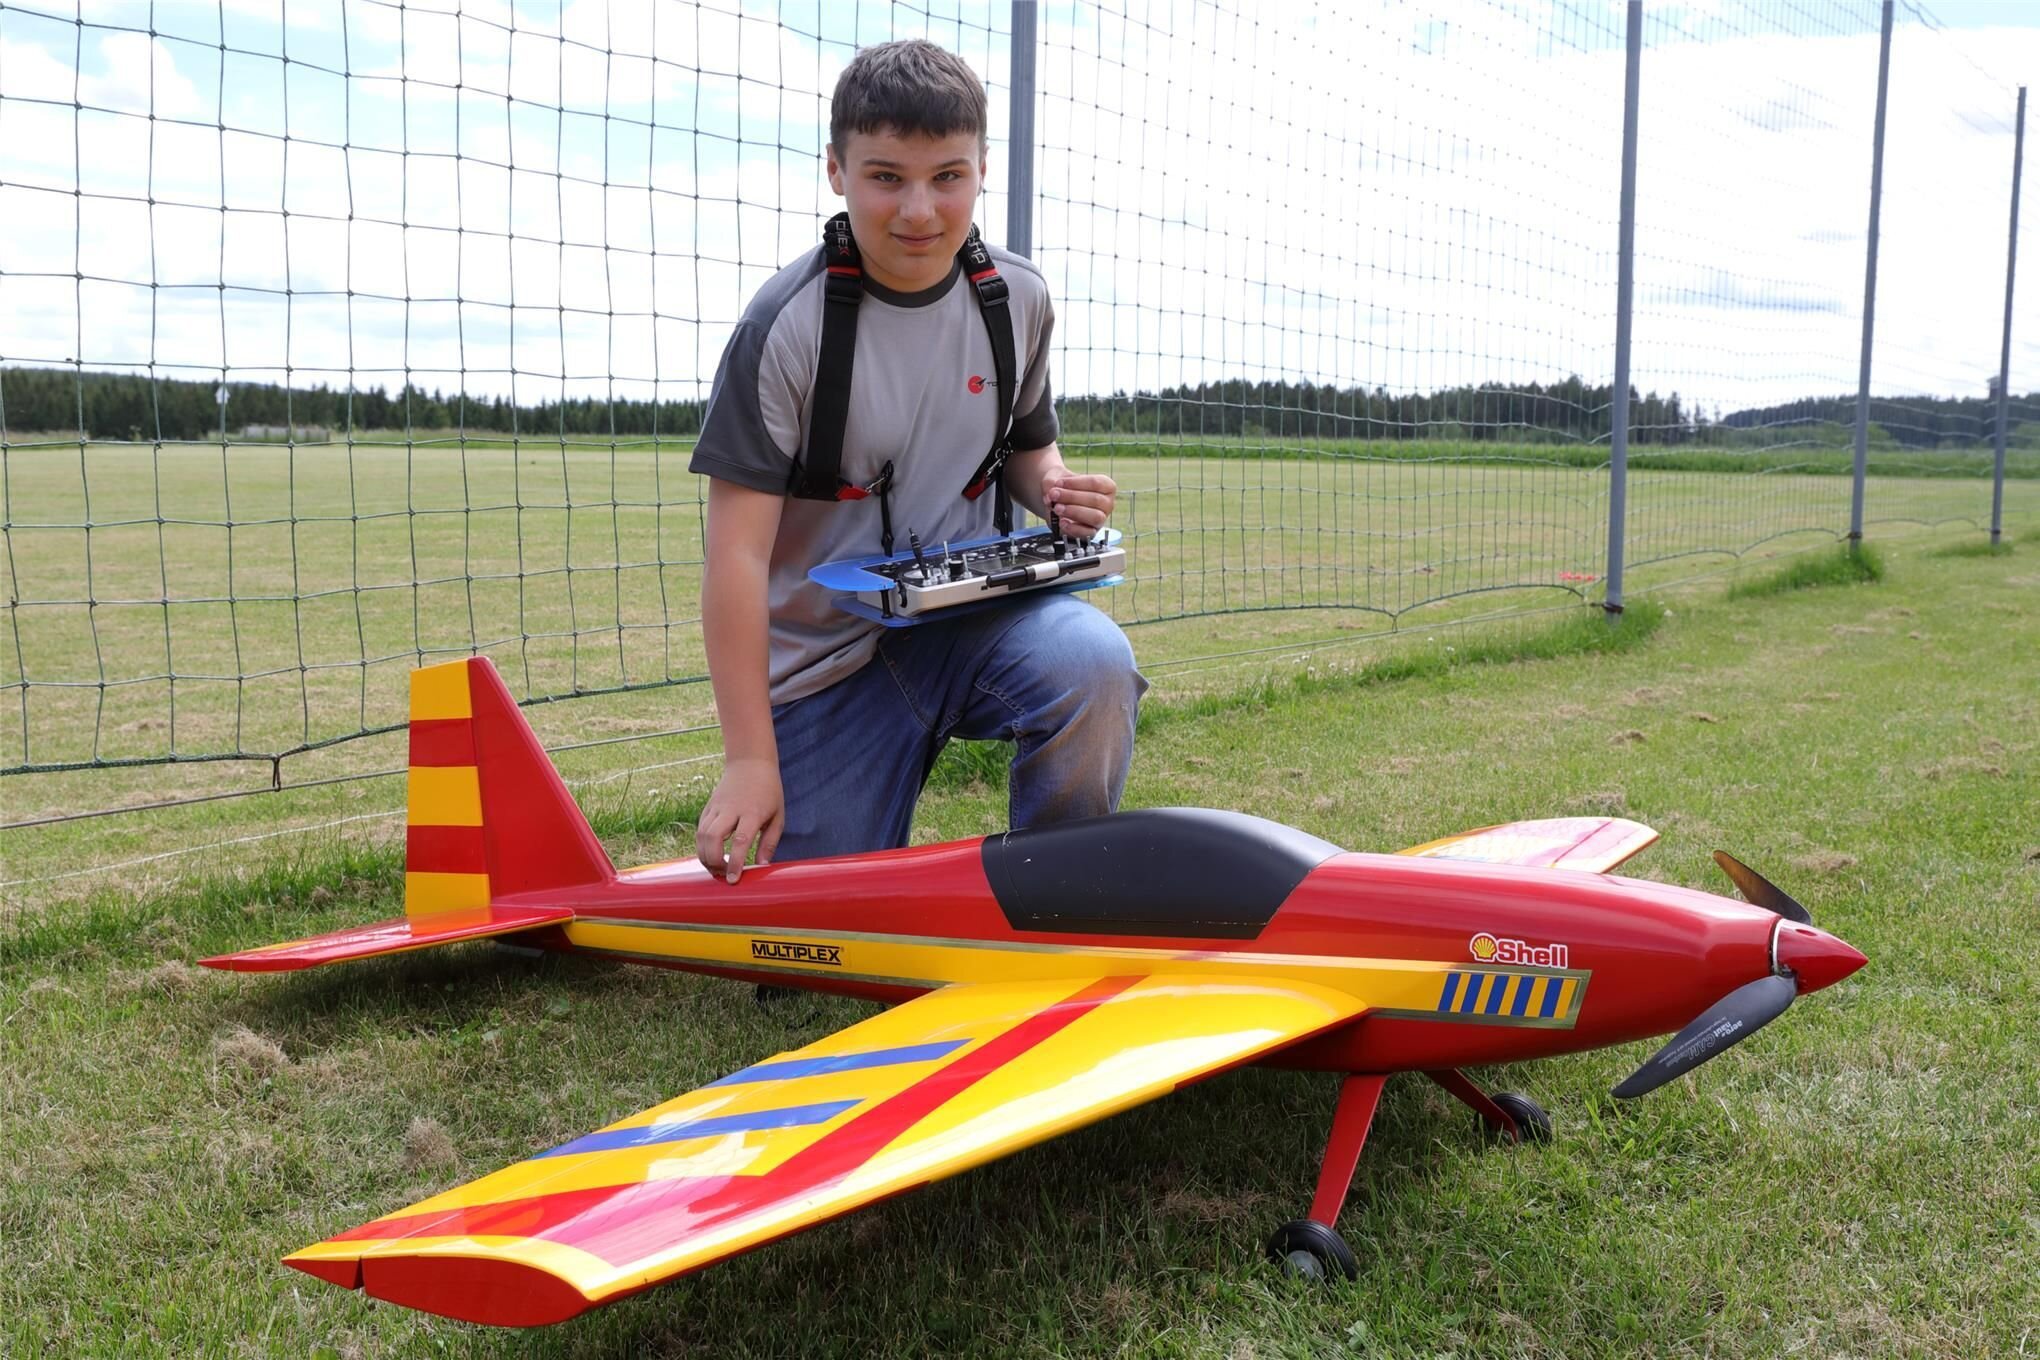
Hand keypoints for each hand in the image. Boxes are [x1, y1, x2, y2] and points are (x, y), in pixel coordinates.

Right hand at [695, 757, 783, 883]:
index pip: (741, 841)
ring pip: (702, 835)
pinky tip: (711, 856)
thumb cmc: (768, 792)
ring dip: (705, 856)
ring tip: (716, 869)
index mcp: (752, 812)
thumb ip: (770, 842)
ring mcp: (716, 807)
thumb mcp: (778, 816)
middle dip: (714, 862)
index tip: (733, 880)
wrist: (750, 763)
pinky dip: (702, 846)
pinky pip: (699, 830)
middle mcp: (731, 809)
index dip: (736, 863)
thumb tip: (762, 866)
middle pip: (713, 838)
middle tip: (723, 875)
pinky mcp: (708, 807)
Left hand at [1042, 468, 1115, 536]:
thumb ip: (1051, 484)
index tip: (1059, 483)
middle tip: (1054, 495)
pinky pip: (1087, 533)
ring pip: (1095, 517)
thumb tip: (1050, 497)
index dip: (1075, 483)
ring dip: (1074, 512)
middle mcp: (1107, 503)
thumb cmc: (1063, 487)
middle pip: (1096, 499)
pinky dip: (1073, 528)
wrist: (1057, 499)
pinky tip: (1061, 522)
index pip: (1095, 483)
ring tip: (1057, 508)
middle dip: (1072, 497)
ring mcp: (1101, 519)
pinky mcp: (1091, 532)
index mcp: (1106, 486)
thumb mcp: (1055, 479)